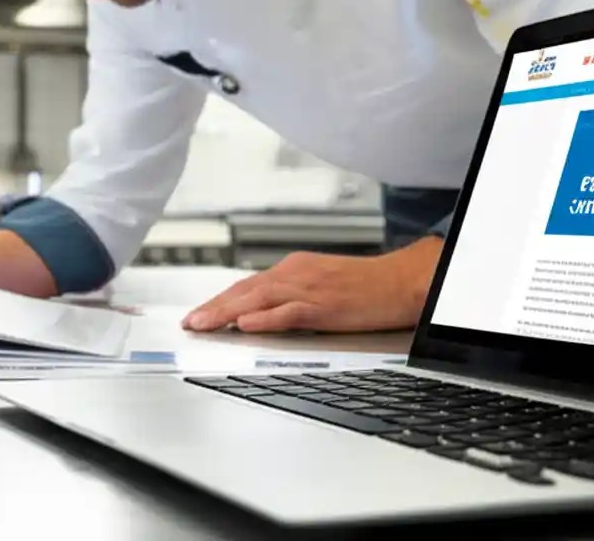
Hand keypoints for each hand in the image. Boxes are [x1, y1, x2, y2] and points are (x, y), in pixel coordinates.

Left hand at [181, 237, 443, 332]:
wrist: (403, 281)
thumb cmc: (369, 286)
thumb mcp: (323, 284)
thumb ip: (294, 295)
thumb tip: (264, 312)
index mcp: (296, 268)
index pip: (249, 284)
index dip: (221, 300)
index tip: (200, 313)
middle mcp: (297, 273)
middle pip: (246, 290)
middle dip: (214, 307)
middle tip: (190, 323)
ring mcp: (310, 288)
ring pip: (259, 299)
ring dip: (228, 312)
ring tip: (204, 324)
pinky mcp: (325, 306)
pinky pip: (289, 312)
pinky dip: (265, 318)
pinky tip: (247, 324)